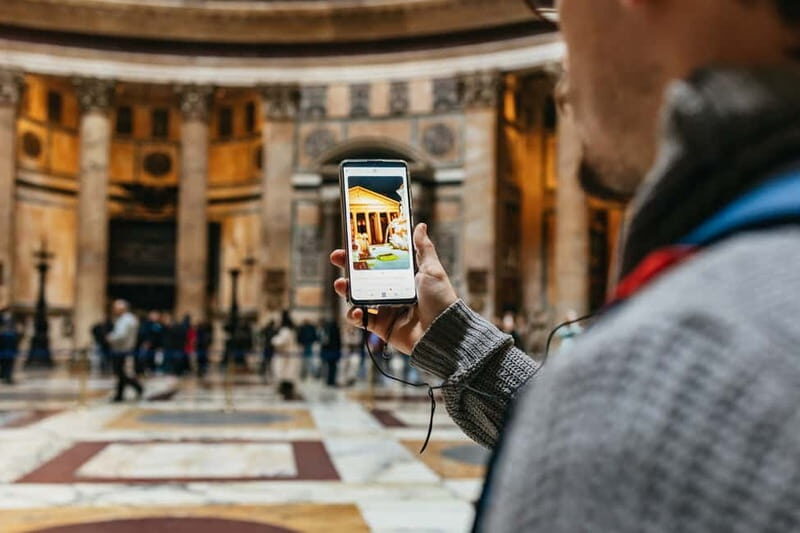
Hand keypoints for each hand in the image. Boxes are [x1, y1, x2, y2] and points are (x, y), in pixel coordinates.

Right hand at [330, 223, 457, 354]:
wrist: (443, 331)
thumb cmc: (441, 299)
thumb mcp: (432, 270)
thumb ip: (423, 249)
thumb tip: (420, 226)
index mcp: (402, 278)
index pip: (379, 262)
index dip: (364, 253)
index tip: (352, 242)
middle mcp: (391, 292)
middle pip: (364, 278)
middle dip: (348, 267)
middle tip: (338, 257)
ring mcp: (385, 309)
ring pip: (358, 297)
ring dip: (345, 289)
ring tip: (341, 284)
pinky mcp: (381, 326)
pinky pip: (361, 319)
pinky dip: (353, 314)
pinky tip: (355, 309)